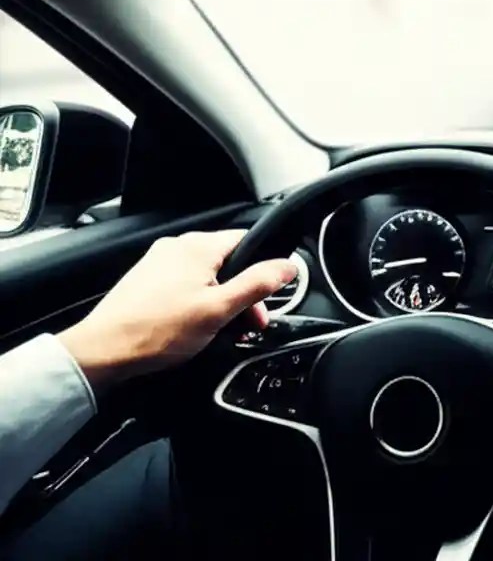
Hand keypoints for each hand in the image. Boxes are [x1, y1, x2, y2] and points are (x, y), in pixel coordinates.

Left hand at [57, 230, 296, 390]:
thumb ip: (258, 284)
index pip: (247, 242)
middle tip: (247, 325)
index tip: (267, 301)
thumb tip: (288, 266)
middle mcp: (176, 247)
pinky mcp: (146, 281)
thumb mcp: (219, 309)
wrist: (103, 351)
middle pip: (228, 263)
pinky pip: (185, 285)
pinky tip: (195, 328)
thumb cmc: (157, 331)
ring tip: (220, 331)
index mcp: (197, 246)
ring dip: (221, 302)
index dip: (264, 271)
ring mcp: (158, 263)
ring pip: (207, 277)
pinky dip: (198, 303)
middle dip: (242, 294)